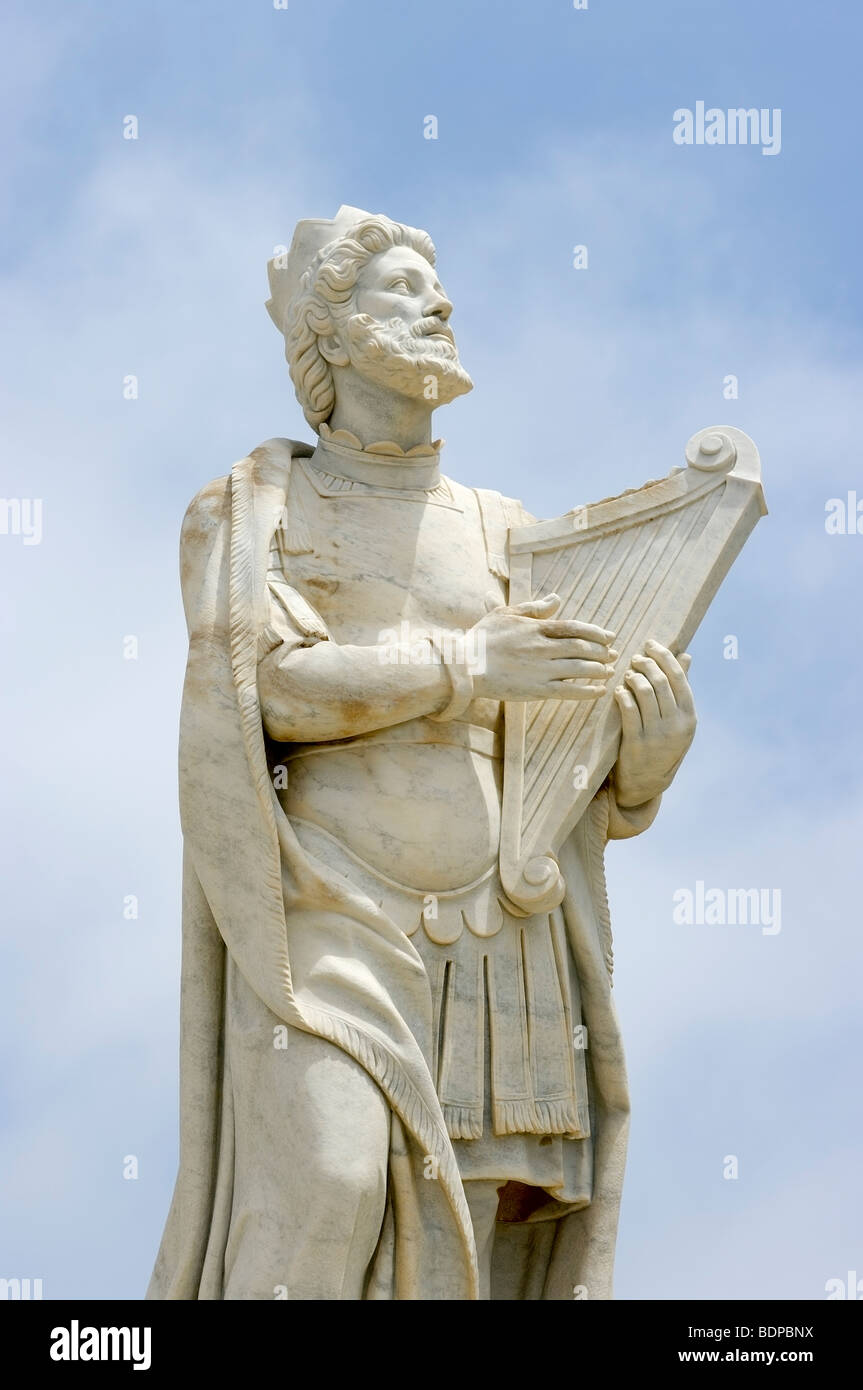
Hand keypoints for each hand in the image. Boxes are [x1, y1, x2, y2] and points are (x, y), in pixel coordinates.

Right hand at [471, 593, 617, 702]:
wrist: (465, 666)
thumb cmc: (483, 637)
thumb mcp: (507, 613)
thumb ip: (534, 607)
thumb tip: (557, 599)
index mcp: (536, 628)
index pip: (574, 628)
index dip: (596, 633)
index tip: (609, 637)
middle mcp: (542, 648)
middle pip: (581, 648)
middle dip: (602, 652)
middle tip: (614, 655)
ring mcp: (540, 670)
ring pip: (579, 669)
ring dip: (599, 670)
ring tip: (609, 671)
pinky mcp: (536, 690)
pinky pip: (568, 692)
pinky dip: (587, 692)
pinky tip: (599, 691)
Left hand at [612, 641, 695, 806]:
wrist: (648, 781)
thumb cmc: (664, 743)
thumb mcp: (679, 720)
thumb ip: (680, 689)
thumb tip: (686, 656)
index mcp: (689, 716)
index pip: (678, 677)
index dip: (664, 656)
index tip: (650, 644)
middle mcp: (676, 725)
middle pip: (660, 682)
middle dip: (646, 664)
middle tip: (635, 658)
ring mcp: (657, 735)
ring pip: (644, 694)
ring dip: (634, 678)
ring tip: (628, 674)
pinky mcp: (636, 743)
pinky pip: (628, 711)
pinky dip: (623, 696)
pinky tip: (619, 691)